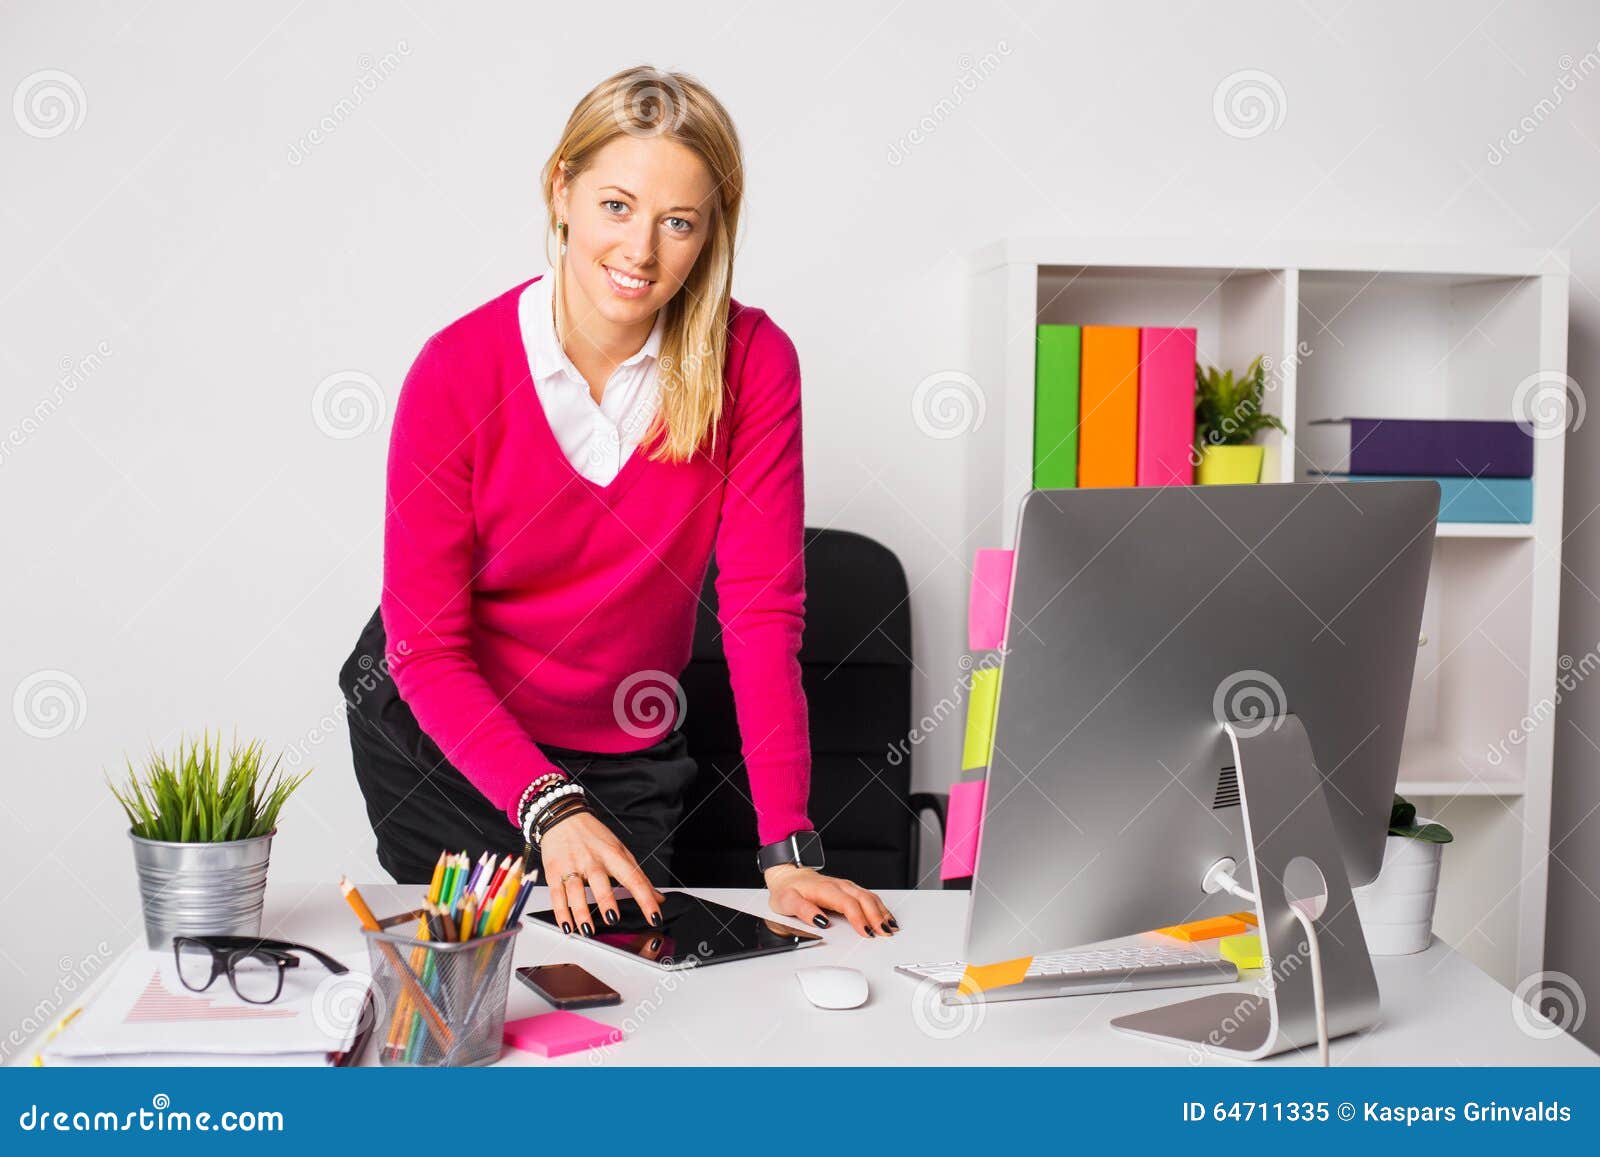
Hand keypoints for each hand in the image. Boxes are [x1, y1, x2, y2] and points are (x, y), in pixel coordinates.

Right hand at [539, 811, 664, 934]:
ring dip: (581, 911)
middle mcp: (592, 859)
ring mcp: (571, 865)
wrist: (563, 817)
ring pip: (575, 890)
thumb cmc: (594, 836)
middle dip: (606, 900)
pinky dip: (561, 912)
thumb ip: (638, 876)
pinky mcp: (553, 871)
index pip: (634, 878)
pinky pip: (557, 894)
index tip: (655, 917)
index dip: (646, 899)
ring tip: (588, 930)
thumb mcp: (620, 850)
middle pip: (600, 881)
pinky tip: (566, 925)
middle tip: (613, 919)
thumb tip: (659, 897)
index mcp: (613, 854)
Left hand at [764, 864, 898, 937]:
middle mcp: (839, 885)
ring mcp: (845, 886)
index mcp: (825, 889)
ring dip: (881, 912)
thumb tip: (821, 921)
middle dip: (877, 916)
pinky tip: (886, 916)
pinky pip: (868, 896)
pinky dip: (880, 907)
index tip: (867, 932)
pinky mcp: (848, 889)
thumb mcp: (787, 901)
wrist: (787, 875)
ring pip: (869, 897)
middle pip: (863, 899)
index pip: (848, 903)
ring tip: (890, 928)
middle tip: (885, 933)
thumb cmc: (787, 890)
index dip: (859, 918)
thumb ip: (803, 910)